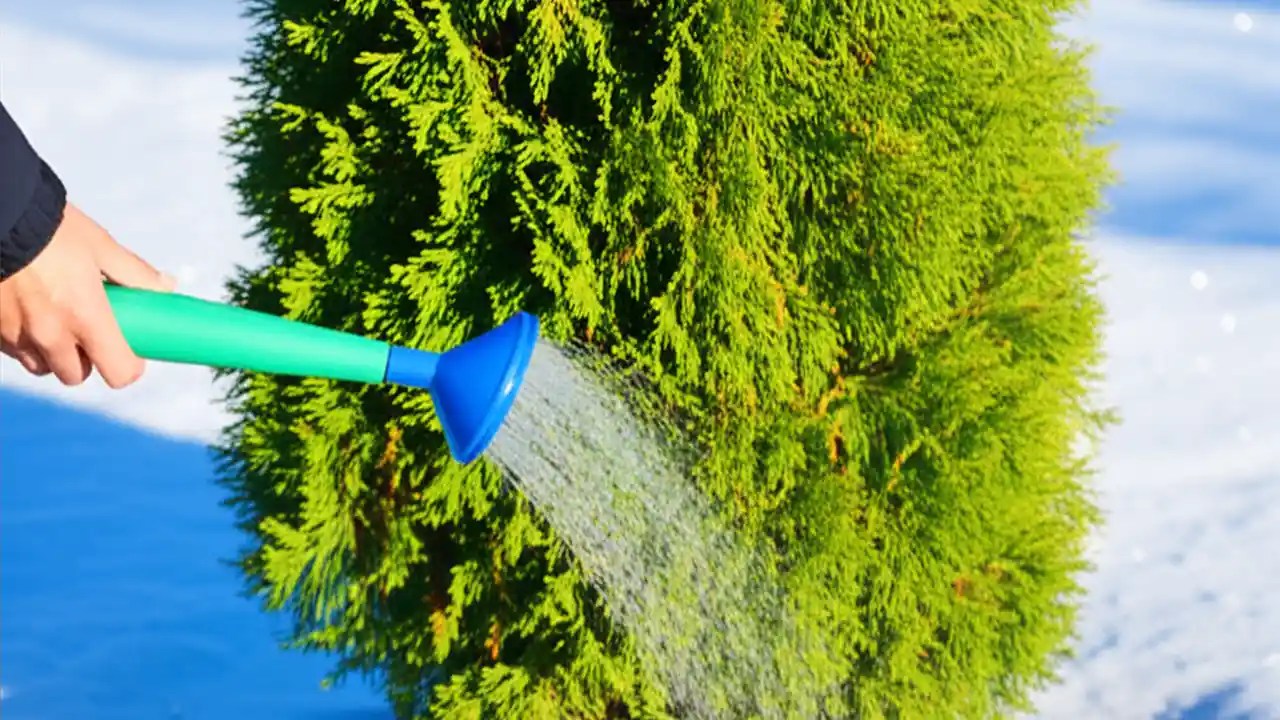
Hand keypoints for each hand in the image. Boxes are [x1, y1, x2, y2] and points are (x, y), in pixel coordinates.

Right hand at [0, 202, 173, 387]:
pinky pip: (12, 350)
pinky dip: (23, 339)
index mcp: (85, 316)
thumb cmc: (49, 227)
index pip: (118, 373)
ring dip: (51, 353)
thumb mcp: (100, 245)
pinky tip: (27, 311)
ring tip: (54, 318)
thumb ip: (134, 273)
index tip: (128, 350)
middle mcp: (49, 334)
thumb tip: (166, 286)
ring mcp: (15, 334)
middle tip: (88, 331)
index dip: (127, 366)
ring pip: (40, 366)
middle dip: (85, 359)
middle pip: (75, 375)